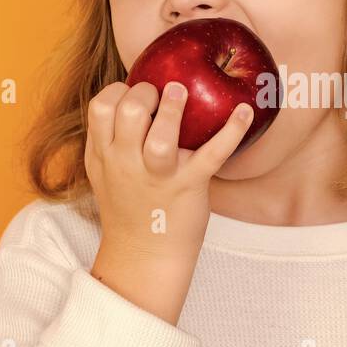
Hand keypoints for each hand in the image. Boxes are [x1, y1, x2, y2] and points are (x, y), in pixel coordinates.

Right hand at [84, 79, 253, 323]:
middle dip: (145, 92)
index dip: (119, 91)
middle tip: (161, 93)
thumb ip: (109, 137)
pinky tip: (245, 112)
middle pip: (128, 114)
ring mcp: (159, 176)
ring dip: (173, 110)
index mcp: (105, 155)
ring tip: (182, 91)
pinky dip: (232, 132)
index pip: (101, 108)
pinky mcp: (190, 186)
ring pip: (161, 140)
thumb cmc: (129, 205)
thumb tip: (127, 95)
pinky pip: (212, 156)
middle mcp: (127, 163)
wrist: (145, 255)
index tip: (135, 91)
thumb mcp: (104, 171)